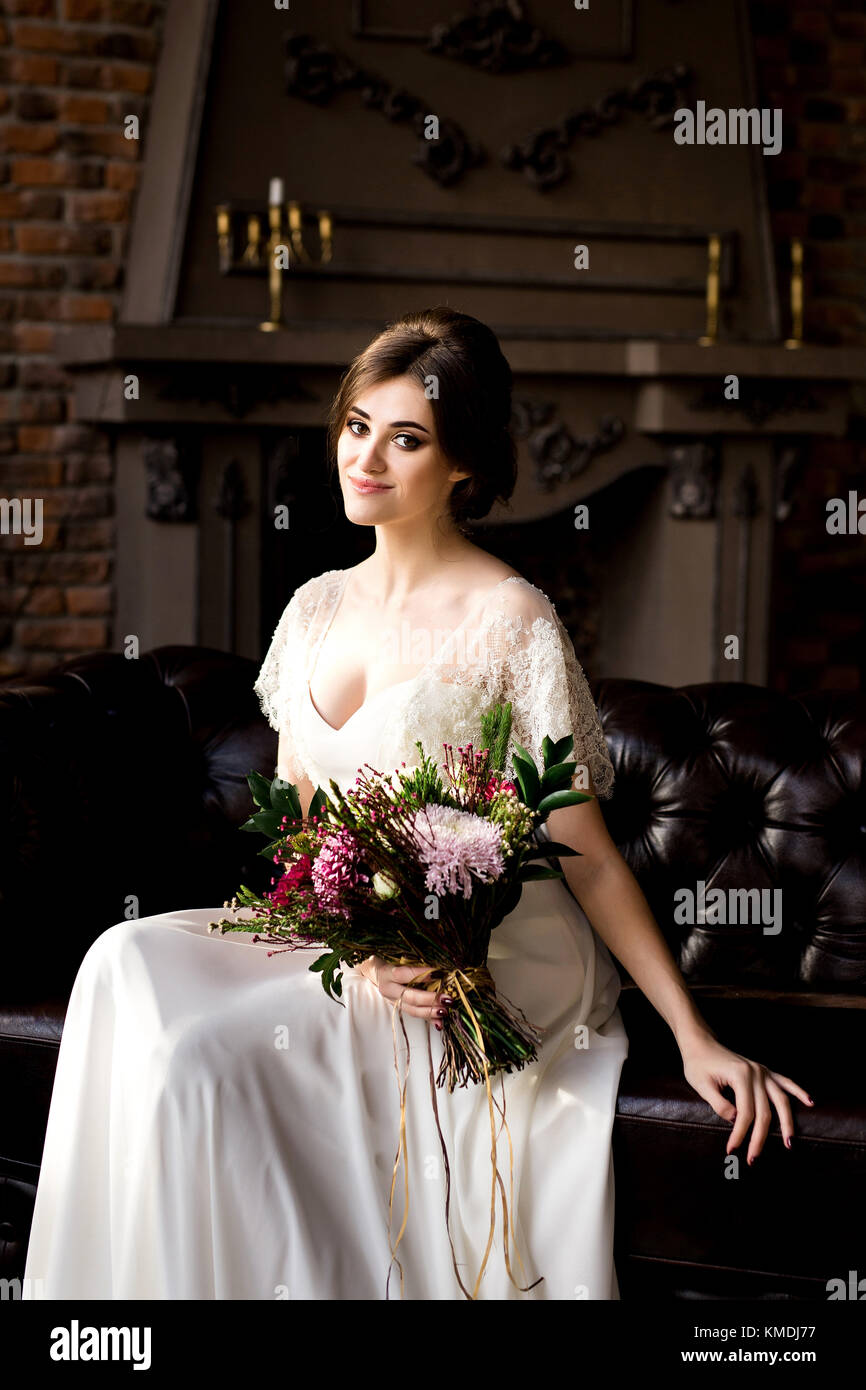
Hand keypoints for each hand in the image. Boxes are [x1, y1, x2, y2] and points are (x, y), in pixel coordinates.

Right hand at [356, 955, 452, 1026]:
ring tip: (445, 1011)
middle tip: (447, 999)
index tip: (440, 973)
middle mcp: (388, 989)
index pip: (405, 974)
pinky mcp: (398, 1009)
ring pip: (412, 1010)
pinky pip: (414, 1015)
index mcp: (387, 974)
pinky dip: (428, 1019)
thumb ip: (415, 967)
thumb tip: (439, 973)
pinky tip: (439, 1023)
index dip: (423, 974)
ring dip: (430, 1012)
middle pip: (410, 996)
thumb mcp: (398, 961)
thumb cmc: (390, 965)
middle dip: (430, 999)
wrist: (373, 976)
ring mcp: (392, 1001)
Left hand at [679, 1031, 813, 1162]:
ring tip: (789, 1144)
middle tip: (753, 1159)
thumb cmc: (698, 1064)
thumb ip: (719, 1104)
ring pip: (781, 1101)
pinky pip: (786, 1082)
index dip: (739, 1134)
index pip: (744, 1113)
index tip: (731, 1150)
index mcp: (740, 1076)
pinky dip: (798, 1092)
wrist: (700, 1043)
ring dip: (787, 1123)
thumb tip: (736, 1120)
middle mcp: (756, 1073)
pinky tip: (810, 1102)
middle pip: (764, 1112)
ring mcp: (763, 1071)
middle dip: (759, 1138)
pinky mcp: (764, 1071)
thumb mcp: (701, 1085)